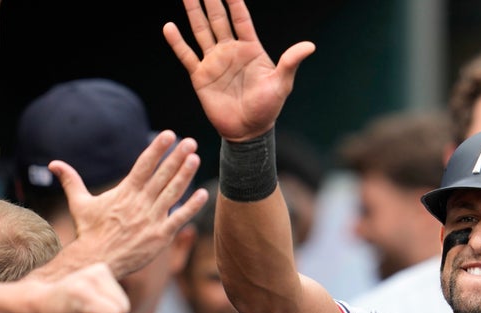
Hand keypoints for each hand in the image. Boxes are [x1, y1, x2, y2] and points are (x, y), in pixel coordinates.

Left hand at [20, 263, 129, 312]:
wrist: (43, 302)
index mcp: (82, 293)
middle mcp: (91, 277)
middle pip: (123, 307)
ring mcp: (97, 269)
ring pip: (123, 301)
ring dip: (109, 309)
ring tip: (87, 308)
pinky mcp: (101, 268)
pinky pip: (119, 293)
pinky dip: (108, 300)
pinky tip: (90, 299)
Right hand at [52, 130, 206, 277]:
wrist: (96, 261)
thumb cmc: (89, 232)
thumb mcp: (79, 204)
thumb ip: (71, 181)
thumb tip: (53, 164)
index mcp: (124, 193)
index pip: (143, 166)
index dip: (156, 149)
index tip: (169, 135)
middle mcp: (140, 203)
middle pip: (161, 176)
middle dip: (176, 158)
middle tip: (190, 142)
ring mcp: (151, 219)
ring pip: (172, 193)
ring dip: (185, 175)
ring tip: (196, 159)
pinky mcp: (160, 236)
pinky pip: (180, 218)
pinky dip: (192, 206)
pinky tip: (203, 193)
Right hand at [163, 0, 314, 140]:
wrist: (248, 131)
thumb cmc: (268, 108)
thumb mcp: (282, 83)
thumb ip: (291, 62)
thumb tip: (310, 46)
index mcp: (250, 49)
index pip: (241, 19)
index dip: (234, 2)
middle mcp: (230, 51)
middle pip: (218, 19)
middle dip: (211, 1)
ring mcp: (214, 61)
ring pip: (201, 31)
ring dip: (193, 12)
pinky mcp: (200, 76)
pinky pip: (186, 55)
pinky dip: (177, 41)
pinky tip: (169, 27)